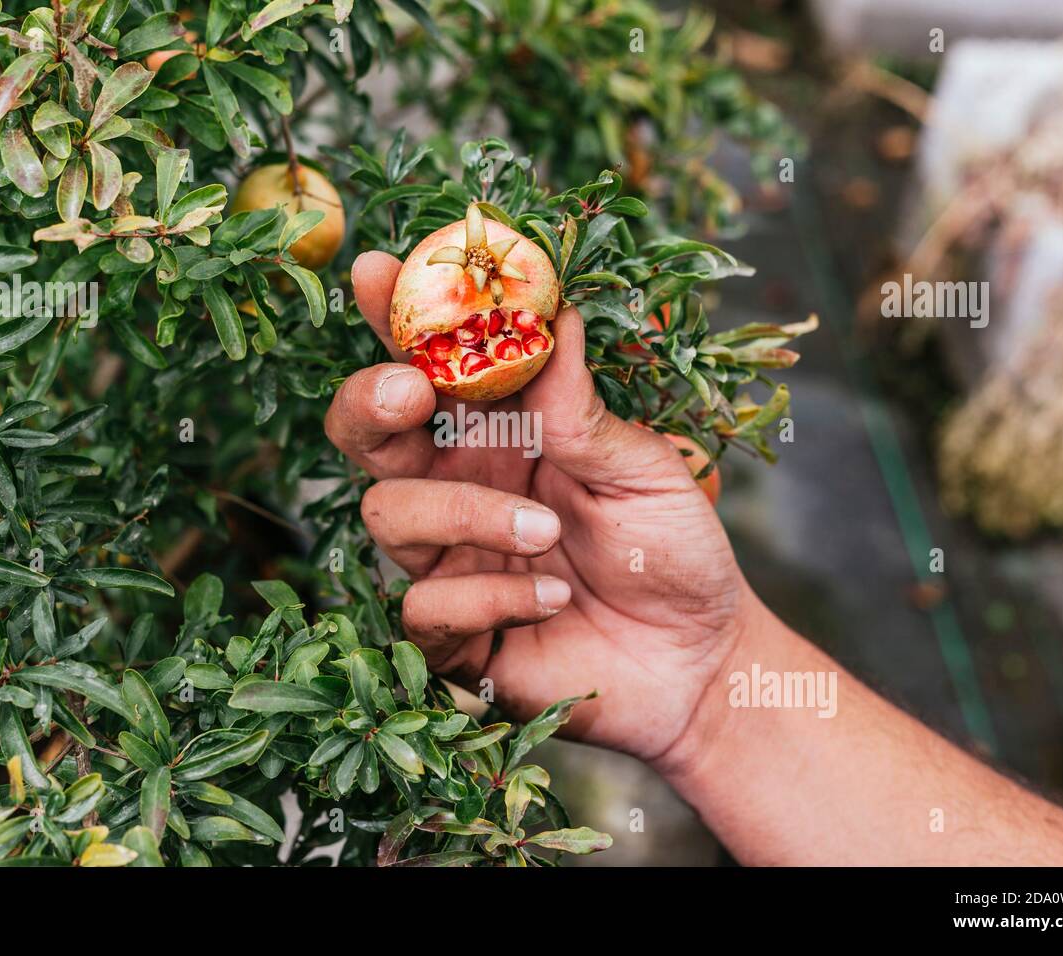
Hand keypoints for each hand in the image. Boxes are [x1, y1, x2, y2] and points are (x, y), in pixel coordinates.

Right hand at [326, 251, 758, 767]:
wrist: (695, 659)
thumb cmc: (671, 552)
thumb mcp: (644, 468)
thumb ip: (584, 407)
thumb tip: (556, 313)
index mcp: (502, 433)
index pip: (431, 364)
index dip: (394, 316)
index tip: (374, 271)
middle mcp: (460, 486)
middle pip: (366, 431)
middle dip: (369, 402)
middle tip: (408, 392)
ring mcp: (449, 559)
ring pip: (387, 512)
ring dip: (465, 513)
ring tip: (547, 531)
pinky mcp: (449, 633)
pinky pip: (424, 603)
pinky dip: (490, 596)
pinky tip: (552, 600)